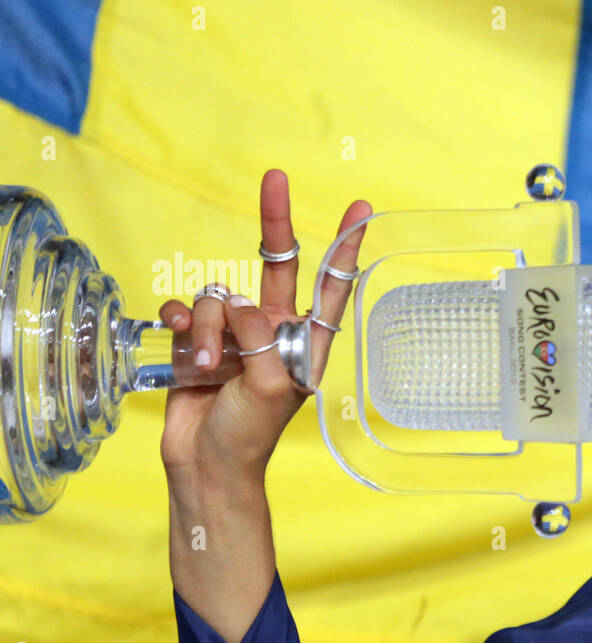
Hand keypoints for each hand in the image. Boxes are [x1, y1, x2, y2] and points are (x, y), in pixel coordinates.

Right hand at [158, 169, 370, 483]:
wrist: (205, 463)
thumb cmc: (249, 434)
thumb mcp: (269, 387)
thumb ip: (261, 339)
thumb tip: (239, 305)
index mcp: (305, 344)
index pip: (331, 288)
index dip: (345, 249)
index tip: (360, 210)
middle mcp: (273, 332)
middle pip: (277, 266)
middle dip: (275, 222)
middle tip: (276, 178)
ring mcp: (235, 334)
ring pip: (219, 297)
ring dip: (207, 328)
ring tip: (207, 366)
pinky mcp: (198, 341)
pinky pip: (187, 310)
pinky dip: (180, 324)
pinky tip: (180, 344)